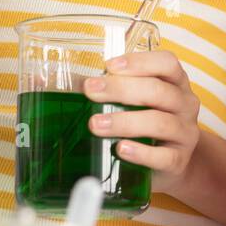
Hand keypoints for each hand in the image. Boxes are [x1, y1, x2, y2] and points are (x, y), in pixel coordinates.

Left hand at [83, 50, 199, 194]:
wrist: (171, 163)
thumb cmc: (144, 124)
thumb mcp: (130, 102)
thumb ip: (96, 89)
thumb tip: (40, 82)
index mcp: (174, 82)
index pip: (167, 63)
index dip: (141, 61)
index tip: (110, 65)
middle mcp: (185, 104)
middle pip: (159, 91)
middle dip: (122, 89)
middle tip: (91, 90)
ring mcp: (185, 134)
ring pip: (161, 122)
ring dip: (126, 121)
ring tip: (96, 124)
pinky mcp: (178, 161)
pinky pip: (164, 156)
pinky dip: (141, 153)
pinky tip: (121, 150)